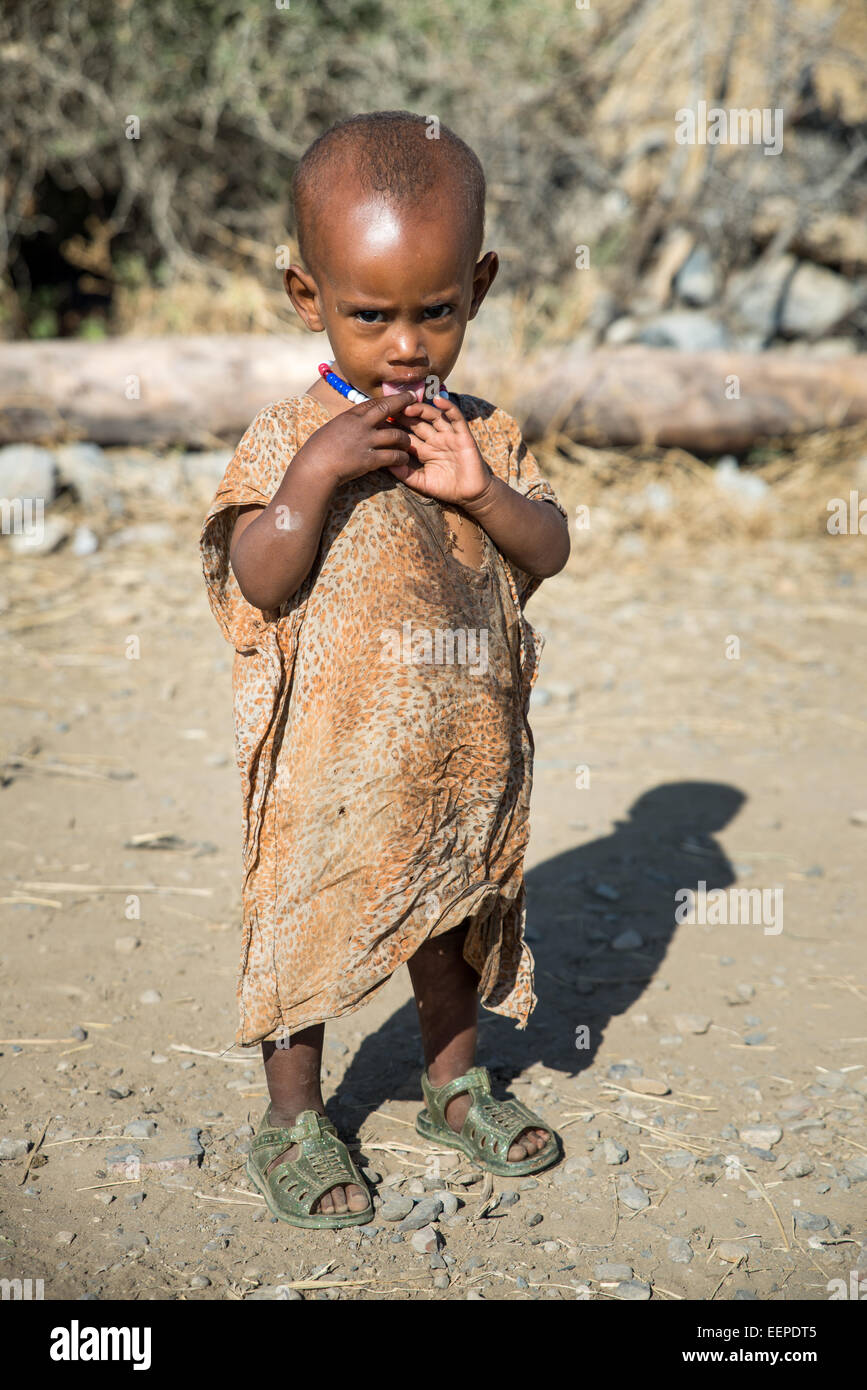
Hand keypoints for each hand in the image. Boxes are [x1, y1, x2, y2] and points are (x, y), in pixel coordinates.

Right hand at [295, 390, 418, 486]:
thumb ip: (346, 425)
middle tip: (414, 399)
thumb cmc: (317, 451)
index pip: (373, 403)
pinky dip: (401, 457)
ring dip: (405, 439)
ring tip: (408, 444)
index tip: (398, 396)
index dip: (388, 399)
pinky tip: (404, 459)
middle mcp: (360, 425)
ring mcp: (366, 442)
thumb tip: (353, 424)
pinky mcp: (370, 460)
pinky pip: (393, 456)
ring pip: (395, 435)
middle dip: (402, 402)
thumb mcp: (331, 429)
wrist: (314, 468)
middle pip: (386, 408)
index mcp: (349, 417)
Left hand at [385, 395, 494, 506]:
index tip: (379, 420)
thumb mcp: (421, 482)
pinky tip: (438, 400)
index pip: (407, 434)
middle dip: (404, 415)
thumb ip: (405, 474)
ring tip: (408, 407)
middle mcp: (435, 439)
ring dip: (421, 410)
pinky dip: (448, 407)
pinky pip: (456, 418)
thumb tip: (386, 464)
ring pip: (434, 416)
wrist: (470, 495)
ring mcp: (449, 435)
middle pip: (418, 422)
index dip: (395, 427)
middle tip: (390, 408)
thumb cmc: (446, 488)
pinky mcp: (463, 435)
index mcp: (424, 449)